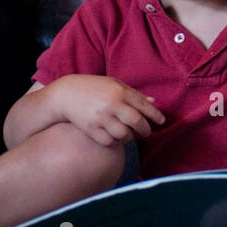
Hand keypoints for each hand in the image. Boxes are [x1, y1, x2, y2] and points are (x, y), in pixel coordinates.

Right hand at [46, 75, 164, 147]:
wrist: (65, 95)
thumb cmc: (94, 87)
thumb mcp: (115, 84)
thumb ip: (134, 94)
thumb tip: (154, 102)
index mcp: (120, 91)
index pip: (144, 106)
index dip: (155, 115)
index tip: (161, 121)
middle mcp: (111, 104)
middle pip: (136, 122)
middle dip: (145, 130)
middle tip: (147, 132)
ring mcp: (100, 117)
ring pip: (124, 134)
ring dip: (129, 137)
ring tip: (128, 134)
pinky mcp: (90, 129)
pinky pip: (109, 141)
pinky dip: (114, 142)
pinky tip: (114, 137)